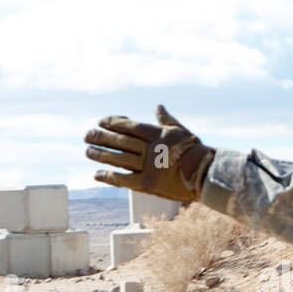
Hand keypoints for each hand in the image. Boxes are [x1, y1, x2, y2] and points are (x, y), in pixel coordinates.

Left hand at [84, 105, 214, 201]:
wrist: (206, 174)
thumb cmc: (195, 150)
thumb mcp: (181, 131)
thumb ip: (166, 119)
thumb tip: (157, 106)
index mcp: (158, 135)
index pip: (130, 126)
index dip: (114, 122)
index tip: (100, 121)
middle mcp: (151, 149)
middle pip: (121, 141)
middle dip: (102, 137)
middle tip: (86, 135)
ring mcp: (149, 167)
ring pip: (120, 159)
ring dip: (101, 155)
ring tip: (88, 151)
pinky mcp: (148, 184)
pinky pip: (124, 180)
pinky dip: (109, 177)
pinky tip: (97, 174)